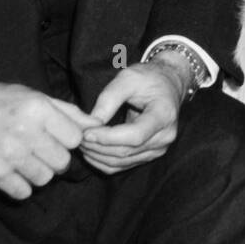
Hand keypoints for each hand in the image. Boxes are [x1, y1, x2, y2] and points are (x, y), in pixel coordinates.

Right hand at [0, 70, 97, 199]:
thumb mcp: (31, 95)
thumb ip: (66, 111)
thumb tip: (96, 124)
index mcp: (37, 109)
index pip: (75, 138)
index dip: (69, 139)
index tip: (57, 136)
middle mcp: (26, 132)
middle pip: (62, 161)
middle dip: (56, 157)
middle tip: (41, 149)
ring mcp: (9, 155)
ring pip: (45, 178)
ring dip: (39, 172)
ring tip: (26, 159)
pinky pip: (23, 192)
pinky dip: (21, 185)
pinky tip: (13, 171)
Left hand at [79, 60, 185, 174]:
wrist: (168, 84)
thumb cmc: (148, 78)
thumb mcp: (128, 78)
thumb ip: (109, 98)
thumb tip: (91, 122)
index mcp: (164, 115)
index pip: (135, 135)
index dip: (108, 138)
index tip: (86, 132)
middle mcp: (165, 136)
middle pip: (126, 151)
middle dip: (97, 146)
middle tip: (76, 136)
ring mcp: (159, 148)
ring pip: (122, 161)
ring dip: (97, 155)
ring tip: (80, 143)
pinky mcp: (150, 154)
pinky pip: (123, 165)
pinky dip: (103, 161)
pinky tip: (90, 151)